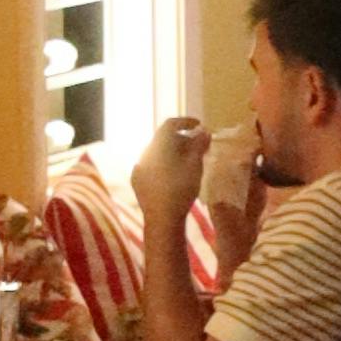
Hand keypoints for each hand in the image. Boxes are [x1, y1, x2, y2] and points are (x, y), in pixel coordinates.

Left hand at [134, 113, 212, 237]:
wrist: (162, 218)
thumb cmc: (182, 188)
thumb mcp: (195, 164)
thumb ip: (199, 145)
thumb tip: (204, 132)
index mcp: (158, 144)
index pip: (170, 124)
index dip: (185, 122)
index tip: (198, 125)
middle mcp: (145, 152)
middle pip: (164, 138)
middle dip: (181, 139)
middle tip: (196, 146)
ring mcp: (139, 166)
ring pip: (157, 153)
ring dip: (171, 152)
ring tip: (187, 162)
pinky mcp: (137, 180)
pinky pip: (151, 165)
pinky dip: (163, 164)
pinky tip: (173, 175)